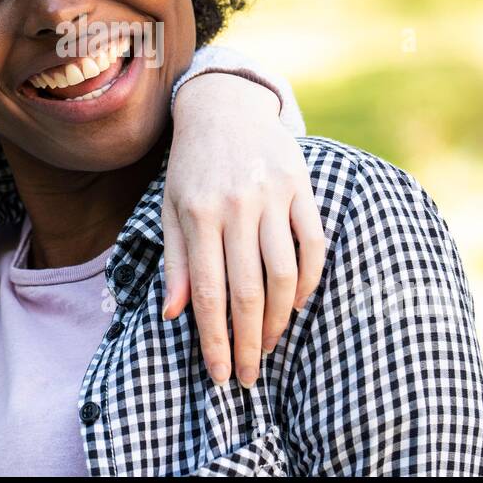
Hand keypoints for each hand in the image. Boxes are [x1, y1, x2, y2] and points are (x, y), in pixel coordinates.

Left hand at [165, 73, 326, 388]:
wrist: (223, 106)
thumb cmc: (191, 166)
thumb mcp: (170, 208)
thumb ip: (175, 261)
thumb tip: (173, 315)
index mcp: (198, 214)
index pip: (207, 292)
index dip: (215, 339)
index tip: (221, 375)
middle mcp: (236, 206)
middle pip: (247, 291)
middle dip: (249, 342)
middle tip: (249, 376)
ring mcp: (272, 196)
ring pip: (283, 273)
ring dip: (280, 319)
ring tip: (270, 345)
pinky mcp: (301, 186)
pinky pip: (313, 244)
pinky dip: (309, 279)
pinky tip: (297, 304)